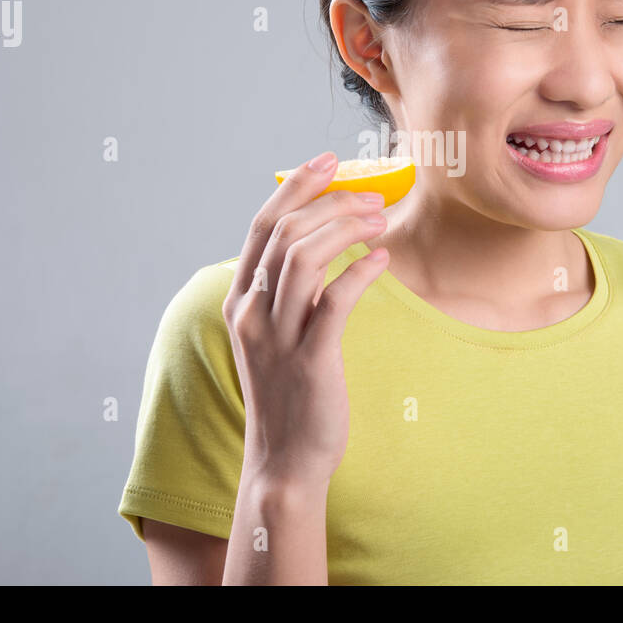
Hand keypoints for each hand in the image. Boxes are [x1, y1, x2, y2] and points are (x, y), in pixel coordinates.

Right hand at [221, 151, 389, 487]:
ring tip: (381, 221)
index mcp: (239, 301)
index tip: (328, 161)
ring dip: (346, 230)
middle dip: (330, 202)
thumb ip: (288, 293)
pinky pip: (334, 302)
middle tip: (371, 195)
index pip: (262, 227)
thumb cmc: (289, 394)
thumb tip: (322, 243)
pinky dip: (360, 272)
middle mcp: (251, 314)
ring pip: (303, 259)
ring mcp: (277, 338)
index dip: (296, 188)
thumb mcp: (275, 336)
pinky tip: (382, 261)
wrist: (285, 461)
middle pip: (284, 233)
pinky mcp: (309, 360)